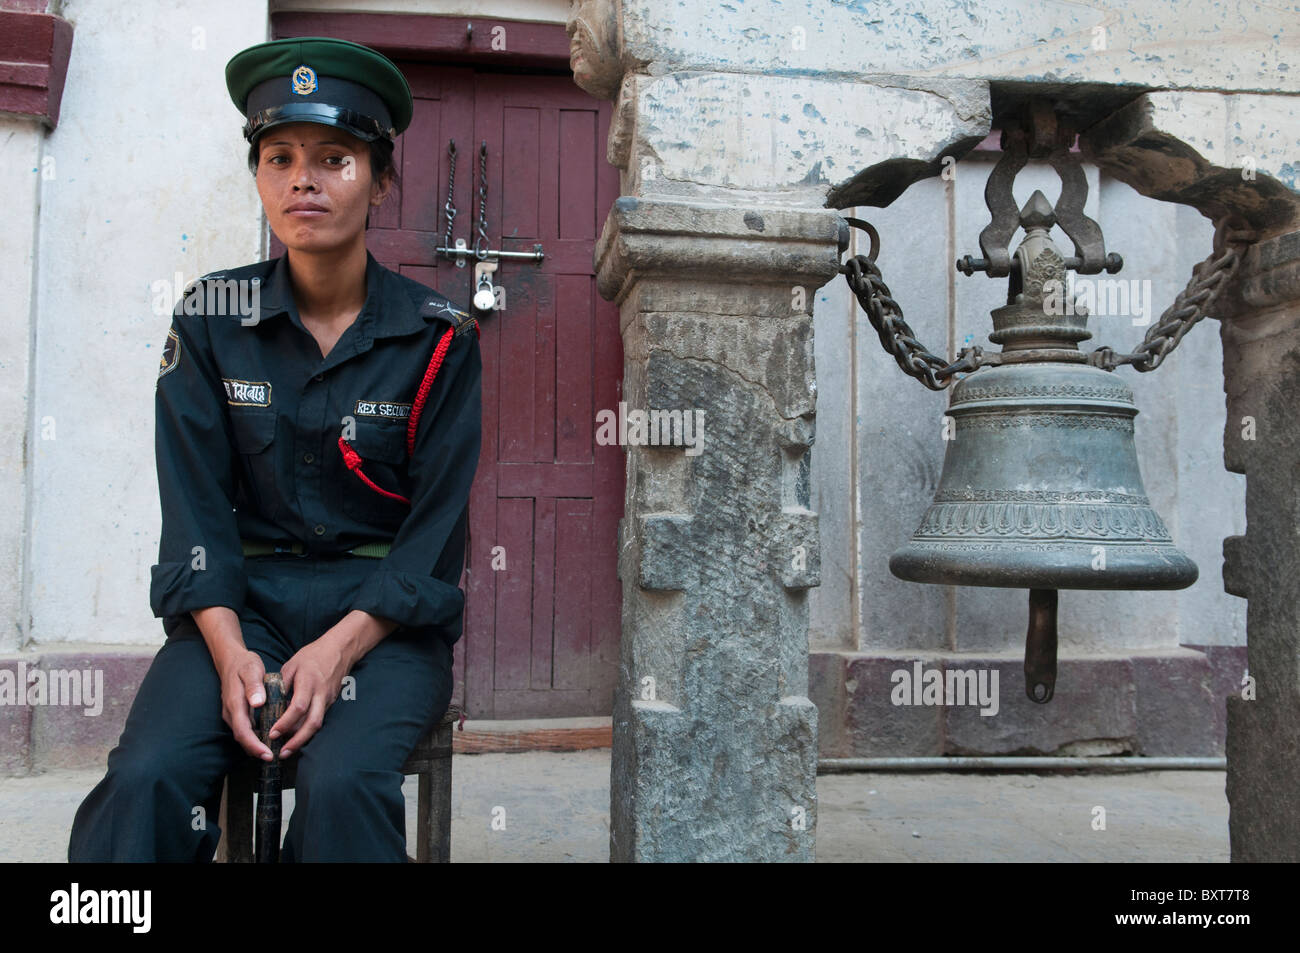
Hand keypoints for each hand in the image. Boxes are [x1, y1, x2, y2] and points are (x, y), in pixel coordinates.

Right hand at [217, 649, 272, 760]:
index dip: (254, 745)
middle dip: (256, 750)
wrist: (231, 660)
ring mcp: (232, 714)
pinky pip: (245, 729)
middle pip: (242, 738)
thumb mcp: (251, 670)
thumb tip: (257, 703)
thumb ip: (253, 686)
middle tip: (273, 757)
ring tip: (273, 752)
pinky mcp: (236, 713)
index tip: (266, 753)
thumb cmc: (244, 664)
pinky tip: (268, 739)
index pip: (242, 731)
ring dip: (255, 746)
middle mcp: (231, 712)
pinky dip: (254, 737)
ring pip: (243, 735)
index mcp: (235, 703)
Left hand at [271, 633, 351, 757]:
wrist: (340, 650)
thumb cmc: (313, 655)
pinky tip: (296, 737)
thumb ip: (281, 683)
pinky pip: (319, 719)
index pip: (298, 707)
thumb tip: (267, 701)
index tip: (272, 733)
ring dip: (302, 740)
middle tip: (282, 753)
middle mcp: (320, 694)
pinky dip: (307, 731)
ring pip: (317, 725)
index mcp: (309, 682)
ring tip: (287, 750)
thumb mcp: (292, 664)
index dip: (285, 723)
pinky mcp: (330, 703)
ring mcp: (328, 700)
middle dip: (297, 741)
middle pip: (312, 723)